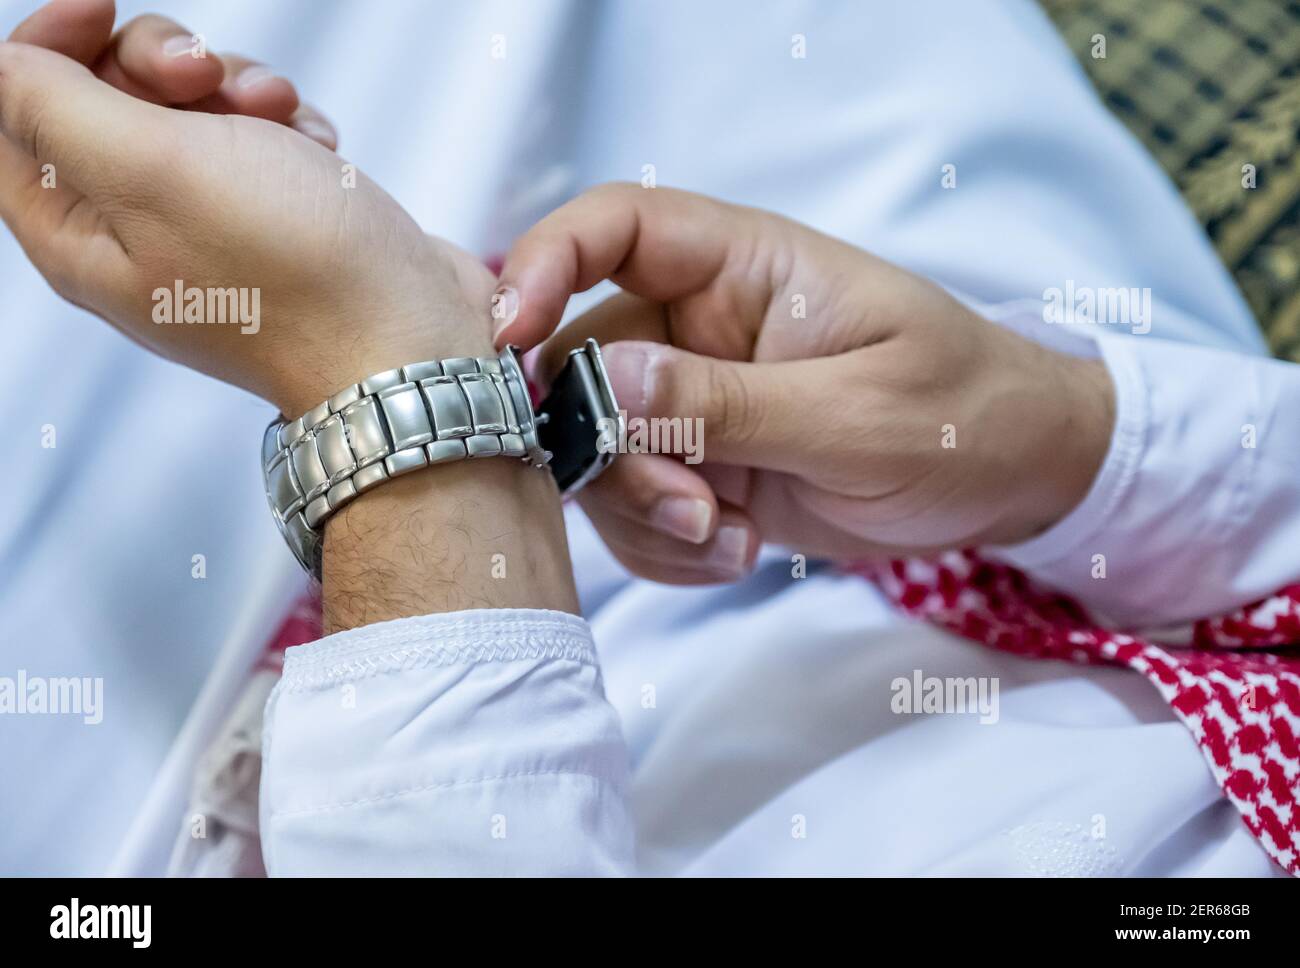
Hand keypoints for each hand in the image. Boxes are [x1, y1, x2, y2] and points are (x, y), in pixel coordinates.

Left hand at [0, 8, 495, 416]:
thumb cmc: (291, 268)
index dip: (46, 48)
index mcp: (79, 236)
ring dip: (237, 87)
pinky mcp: (282, 221)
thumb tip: (9, 65)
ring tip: (285, 117)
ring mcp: (215, 228)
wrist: (410, 342)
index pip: (11, 116)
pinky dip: (288, 127)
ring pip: (192, 111)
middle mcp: (137, 234)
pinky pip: (261, 141)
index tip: (102, 6)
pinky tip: (321, 151)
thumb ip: (52, 103)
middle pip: (104, 100)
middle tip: (209, 78)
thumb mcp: (151, 170)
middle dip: (161, 64)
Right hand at [494, 184, 1114, 581]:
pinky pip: (635, 505)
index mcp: (743, 267)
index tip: (507, 334)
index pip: (615, 227)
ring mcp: (696, 399)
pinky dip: (665, 544)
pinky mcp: (701, 465)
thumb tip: (602, 385)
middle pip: (583, 362)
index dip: (543, 263)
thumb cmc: (965, 415)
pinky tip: (735, 554)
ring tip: (727, 540)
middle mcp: (701, 325)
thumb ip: (728, 402)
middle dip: (612, 449)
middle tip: (689, 511)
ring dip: (643, 510)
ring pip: (598, 447)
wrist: (1015, 480)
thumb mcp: (857, 414)